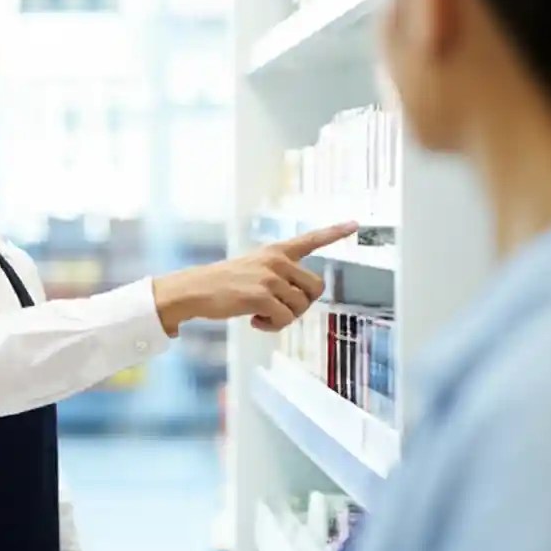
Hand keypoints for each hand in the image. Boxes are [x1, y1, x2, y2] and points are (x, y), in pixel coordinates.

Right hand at [152, 222, 357, 334]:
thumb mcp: (253, 269)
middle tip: (281, 310)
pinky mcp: (261, 295)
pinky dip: (272, 326)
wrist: (195, 290)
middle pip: (316, 287)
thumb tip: (300, 301)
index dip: (334, 232)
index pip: (310, 239)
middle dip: (303, 304)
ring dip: (284, 318)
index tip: (355, 223)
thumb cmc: (224, 284)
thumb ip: (279, 277)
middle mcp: (277, 261)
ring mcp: (269, 277)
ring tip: (261, 315)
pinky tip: (254, 321)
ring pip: (300, 307)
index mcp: (275, 251)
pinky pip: (284, 319)